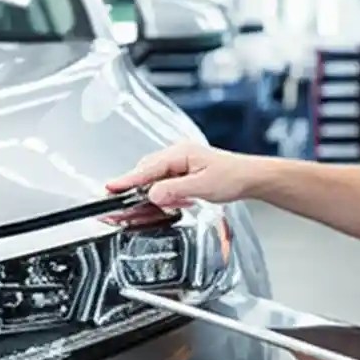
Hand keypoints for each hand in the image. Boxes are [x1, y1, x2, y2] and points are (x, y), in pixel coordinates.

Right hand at [105, 140, 258, 208]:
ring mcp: (180, 162)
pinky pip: (165, 181)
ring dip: (152, 192)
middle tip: (122, 204)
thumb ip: (174, 190)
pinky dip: (163, 193)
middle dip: (136, 188)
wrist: (249, 177)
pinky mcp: (184, 171)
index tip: (110, 187)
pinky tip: (170, 201)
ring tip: (151, 205)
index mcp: (180, 154)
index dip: (127, 180)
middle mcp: (177, 155)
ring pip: (155, 178)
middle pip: (147, 172)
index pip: (147, 169)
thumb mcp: (202, 187)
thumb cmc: (231, 177)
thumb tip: (152, 194)